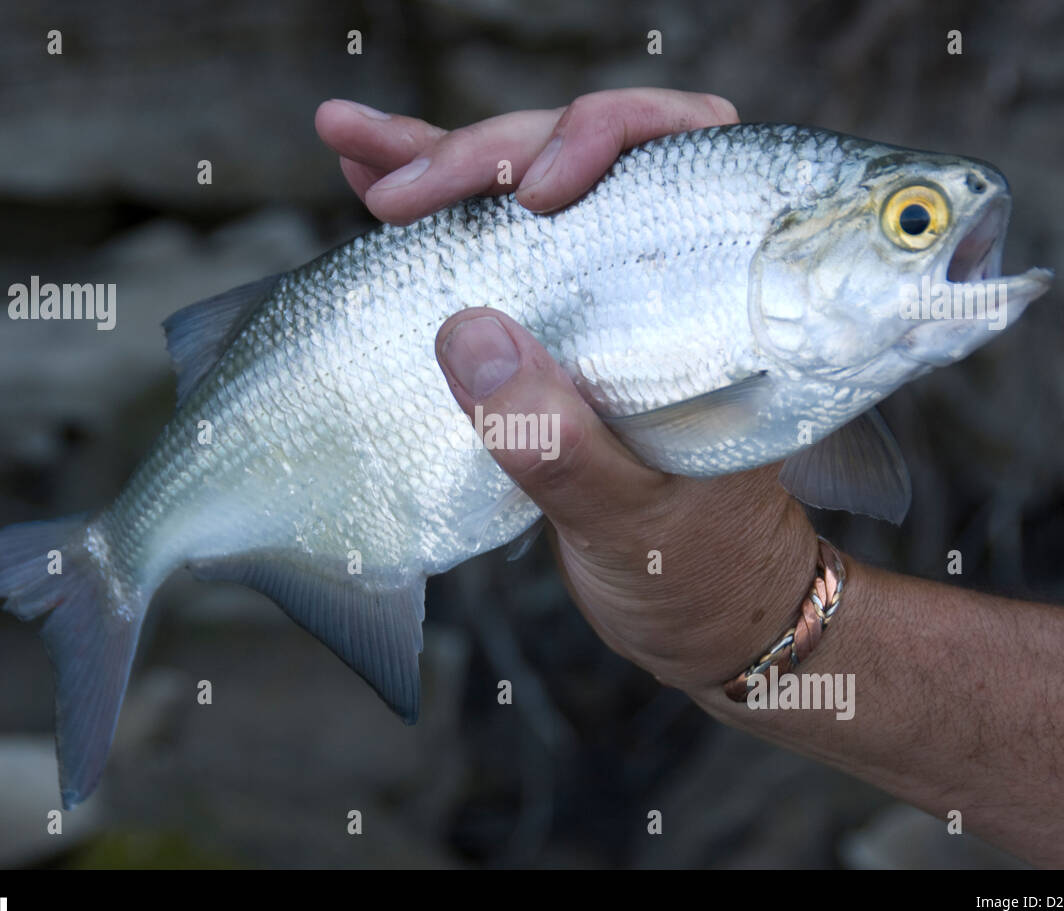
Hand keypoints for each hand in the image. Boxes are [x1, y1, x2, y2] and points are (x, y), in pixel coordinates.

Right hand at [316, 89, 816, 695]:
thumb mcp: (635, 520)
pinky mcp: (552, 336)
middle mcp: (661, 277)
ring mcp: (600, 301)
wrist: (701, 620)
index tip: (535, 192)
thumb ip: (559, 441)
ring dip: (432, 160)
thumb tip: (466, 335)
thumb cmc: (699, 571)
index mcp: (717, 296)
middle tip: (397, 190)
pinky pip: (486, 261)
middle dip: (484, 155)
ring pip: (519, 199)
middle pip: (579, 162)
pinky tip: (365, 189)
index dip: (606, 137)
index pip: (681, 155)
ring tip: (346, 138)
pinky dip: (428, 223)